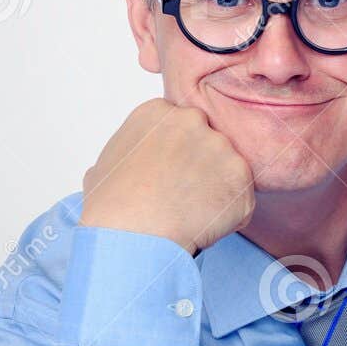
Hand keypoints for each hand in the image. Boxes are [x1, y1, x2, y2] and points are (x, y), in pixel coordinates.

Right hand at [80, 98, 254, 254]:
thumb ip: (129, 153)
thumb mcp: (104, 165)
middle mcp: (193, 120)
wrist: (132, 234)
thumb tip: (130, 166)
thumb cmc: (112, 206)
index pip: (180, 127)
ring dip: (217, 191)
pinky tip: (204, 224)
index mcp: (158, 112)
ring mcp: (220, 147)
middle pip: (207, 142)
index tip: (169, 174)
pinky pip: (242, 197)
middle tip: (183, 196)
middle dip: (201, 166)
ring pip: (227, 170)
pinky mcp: (240, 176)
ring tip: (190, 214)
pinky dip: (230, 215)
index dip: (177, 153)